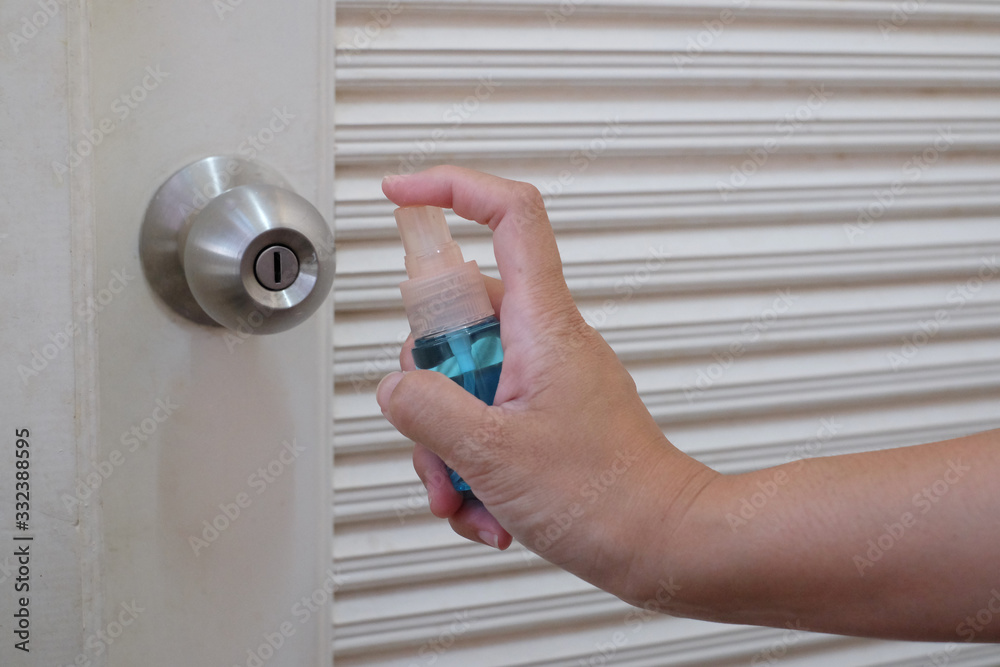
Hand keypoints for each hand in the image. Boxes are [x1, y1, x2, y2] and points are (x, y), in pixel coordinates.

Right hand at [377, 166, 716, 601]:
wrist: (665, 544)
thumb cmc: (609, 498)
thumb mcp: (493, 454)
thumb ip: (427, 410)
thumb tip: (394, 386)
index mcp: (542, 324)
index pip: (508, 215)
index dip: (452, 188)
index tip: (400, 194)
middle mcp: (545, 340)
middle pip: (457, 317)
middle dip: (426, 385)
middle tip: (436, 436)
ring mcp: (544, 378)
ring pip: (463, 381)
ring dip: (447, 444)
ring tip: (466, 493)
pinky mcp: (545, 414)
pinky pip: (485, 419)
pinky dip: (472, 465)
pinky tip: (487, 508)